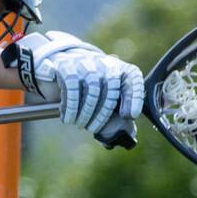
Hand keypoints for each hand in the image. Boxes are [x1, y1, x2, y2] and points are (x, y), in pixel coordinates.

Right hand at [20, 31, 143, 133]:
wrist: (62, 66)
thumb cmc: (90, 88)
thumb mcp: (106, 95)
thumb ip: (118, 111)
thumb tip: (127, 134)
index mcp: (120, 69)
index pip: (133, 79)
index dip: (134, 98)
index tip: (130, 115)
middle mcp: (105, 63)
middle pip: (110, 89)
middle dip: (102, 114)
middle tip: (93, 128)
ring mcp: (86, 63)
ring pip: (92, 90)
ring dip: (85, 113)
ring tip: (79, 124)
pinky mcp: (67, 66)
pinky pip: (72, 89)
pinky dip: (70, 107)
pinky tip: (67, 117)